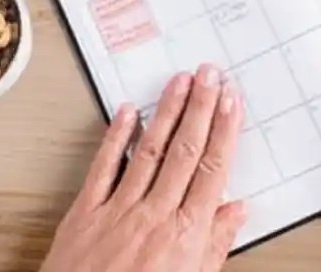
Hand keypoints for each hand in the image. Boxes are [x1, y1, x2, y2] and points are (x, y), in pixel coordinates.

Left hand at [41, 66, 245, 271]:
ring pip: (149, 150)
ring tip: (180, 81)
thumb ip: (214, 247)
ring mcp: (118, 211)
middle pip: (186, 151)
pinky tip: (127, 111)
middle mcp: (154, 216)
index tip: (233, 102)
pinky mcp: (85, 214)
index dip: (225, 130)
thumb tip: (235, 212)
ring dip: (167, 111)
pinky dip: (115, 136)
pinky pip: (103, 167)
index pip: (213, 170)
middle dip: (201, 107)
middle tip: (211, 74)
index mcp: (185, 235)